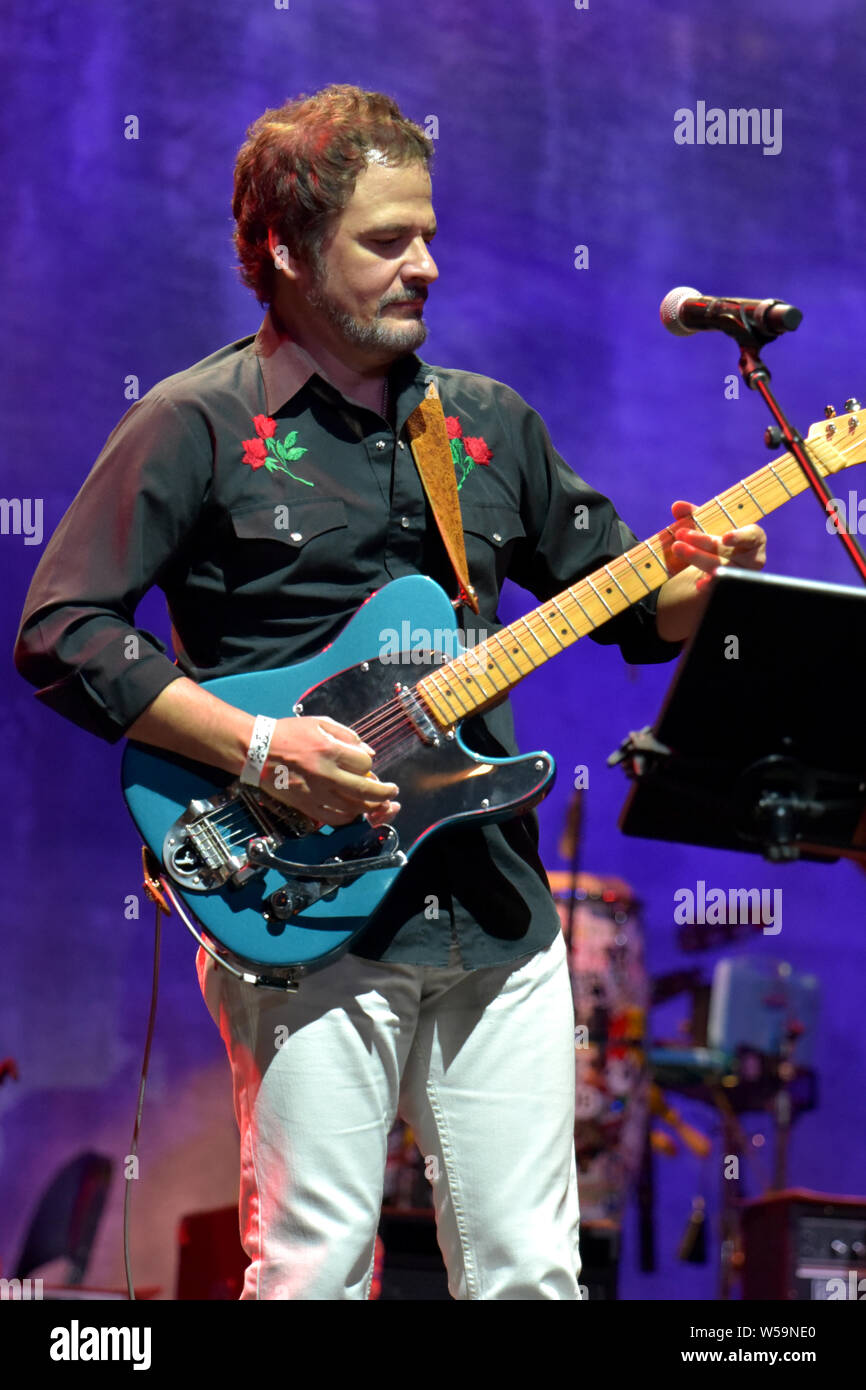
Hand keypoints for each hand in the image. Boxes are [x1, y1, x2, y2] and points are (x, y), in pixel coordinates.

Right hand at [262, 715, 399, 827]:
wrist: (256, 751)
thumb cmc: (286, 734)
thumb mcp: (319, 723)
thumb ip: (347, 735)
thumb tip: (368, 752)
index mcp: (329, 750)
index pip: (365, 765)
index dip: (369, 766)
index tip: (367, 766)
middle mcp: (325, 774)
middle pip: (366, 790)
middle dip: (384, 792)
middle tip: (392, 792)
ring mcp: (316, 793)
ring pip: (353, 808)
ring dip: (370, 807)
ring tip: (377, 803)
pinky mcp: (307, 806)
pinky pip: (335, 818)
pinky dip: (349, 817)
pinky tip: (354, 811)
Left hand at [667, 499, 766, 593]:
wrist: (709, 568)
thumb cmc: (713, 542)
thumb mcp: (704, 527)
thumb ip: (692, 515)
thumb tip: (677, 506)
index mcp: (752, 539)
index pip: (753, 536)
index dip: (740, 537)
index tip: (724, 538)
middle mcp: (751, 559)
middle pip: (729, 552)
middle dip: (704, 542)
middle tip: (681, 535)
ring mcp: (741, 577)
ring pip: (722, 569)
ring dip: (699, 559)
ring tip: (678, 549)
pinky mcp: (730, 589)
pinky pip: (720, 589)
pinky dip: (708, 585)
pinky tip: (699, 584)